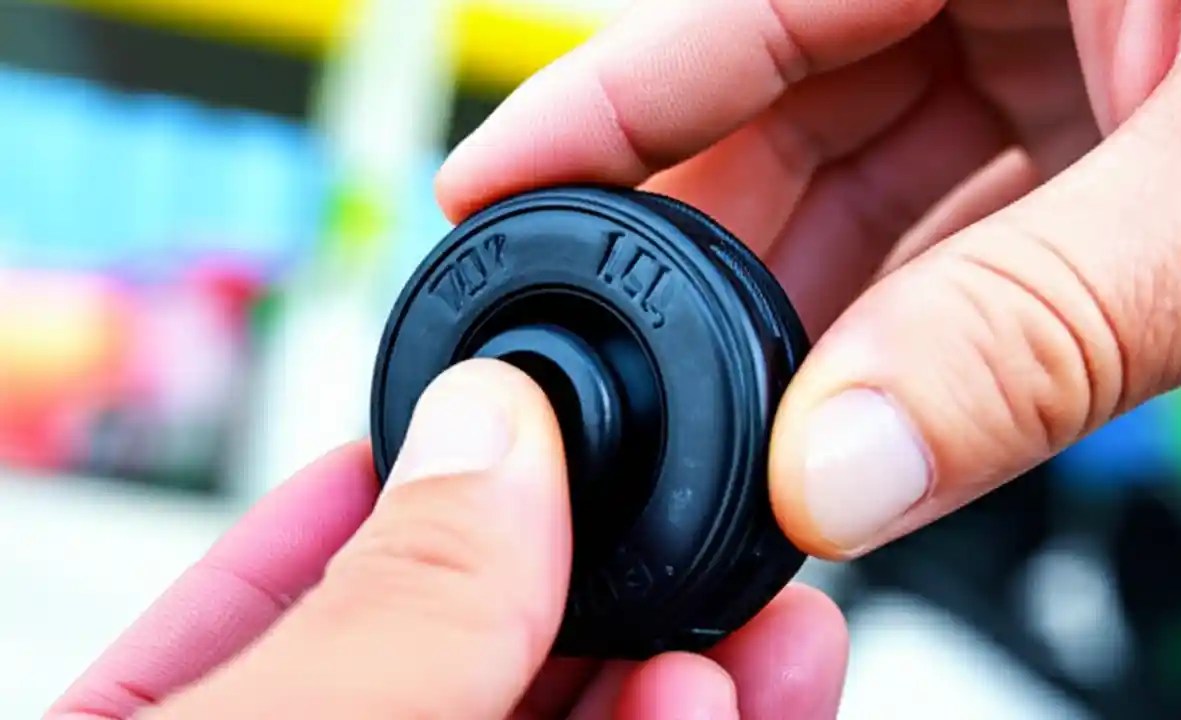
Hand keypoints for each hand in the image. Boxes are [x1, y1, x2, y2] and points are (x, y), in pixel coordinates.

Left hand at [49, 361, 847, 718]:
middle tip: (688, 513)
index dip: (430, 489)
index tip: (532, 423)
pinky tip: (728, 697)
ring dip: (684, 667)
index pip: (311, 578)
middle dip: (601, 578)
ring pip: (591, 719)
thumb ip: (375, 619)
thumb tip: (486, 435)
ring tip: (750, 619)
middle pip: (485, 647)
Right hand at [434, 0, 1180, 558]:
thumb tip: (850, 470)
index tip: (486, 192)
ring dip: (817, 304)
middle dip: (712, 248)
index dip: (594, 114)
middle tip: (631, 362)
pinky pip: (975, 219)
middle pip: (792, 110)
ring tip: (740, 408)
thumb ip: (1032, 340)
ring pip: (881, 180)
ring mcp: (1065, 42)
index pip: (729, 12)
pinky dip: (926, 310)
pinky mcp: (1120, 119)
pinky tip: (871, 393)